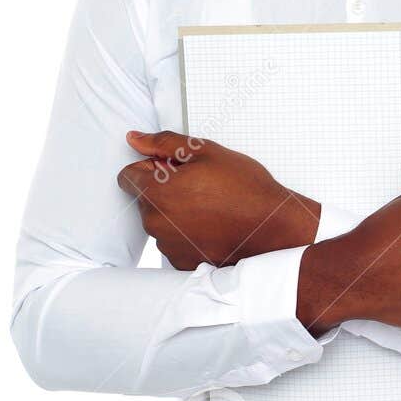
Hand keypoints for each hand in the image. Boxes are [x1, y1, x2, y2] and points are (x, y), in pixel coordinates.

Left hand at [117, 131, 319, 269]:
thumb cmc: (245, 190)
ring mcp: (168, 245)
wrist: (273, 229)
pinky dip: (187, 234)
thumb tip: (135, 139)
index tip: (171, 169)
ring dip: (175, 213)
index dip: (148, 168)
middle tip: (199, 186)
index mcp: (157, 193)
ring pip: (160, 222)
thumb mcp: (205, 152)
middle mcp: (156, 223)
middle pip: (144, 200)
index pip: (127, 177)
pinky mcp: (182, 261)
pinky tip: (211, 225)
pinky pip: (174, 242)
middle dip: (164, 190)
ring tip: (210, 207)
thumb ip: (163, 143)